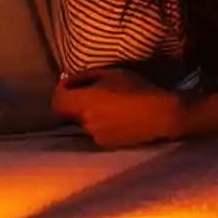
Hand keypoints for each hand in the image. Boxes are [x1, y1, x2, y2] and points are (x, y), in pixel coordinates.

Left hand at [52, 68, 184, 146]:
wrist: (160, 114)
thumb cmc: (136, 88)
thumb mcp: (111, 73)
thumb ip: (86, 76)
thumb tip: (70, 80)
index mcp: (83, 103)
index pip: (56, 102)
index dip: (61, 92)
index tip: (71, 84)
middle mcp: (85, 123)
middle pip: (71, 113)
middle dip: (78, 102)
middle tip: (95, 92)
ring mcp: (96, 136)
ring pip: (85, 123)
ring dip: (91, 114)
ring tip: (111, 106)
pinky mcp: (108, 144)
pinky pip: (98, 131)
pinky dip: (103, 124)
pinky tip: (120, 117)